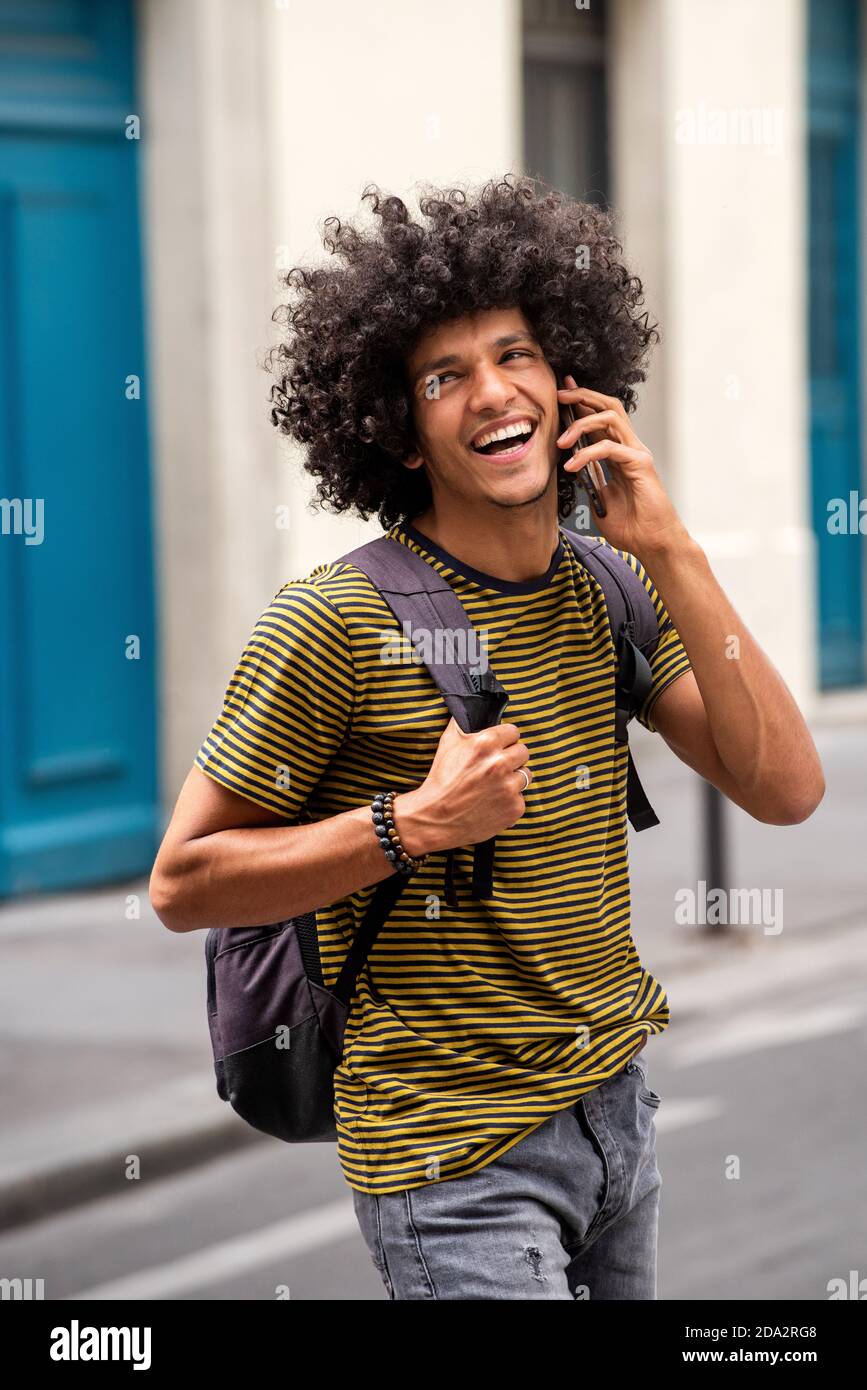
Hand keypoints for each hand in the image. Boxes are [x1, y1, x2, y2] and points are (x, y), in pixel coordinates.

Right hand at [393, 717, 531, 855]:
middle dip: (512, 757)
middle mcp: (500, 763)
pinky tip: (493, 803)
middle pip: (523, 751)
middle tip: (496, 767)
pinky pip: (521, 798)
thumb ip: (463, 723)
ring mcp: (509, 787)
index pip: (513, 732)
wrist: (435, 818)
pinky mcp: (514, 807)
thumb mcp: (447, 743)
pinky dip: (510, 801)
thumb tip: (472, 707)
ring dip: (513, 779)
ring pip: (526, 775)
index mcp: (485, 743)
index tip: (499, 747)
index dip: (505, 739)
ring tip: (494, 786)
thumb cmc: (440, 780)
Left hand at [556, 375, 688, 557]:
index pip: (600, 418)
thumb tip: (572, 468)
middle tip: (559, 396)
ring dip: (581, 423)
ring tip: (561, 441)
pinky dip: (587, 454)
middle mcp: (630, 447)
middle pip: (608, 406)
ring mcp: (636, 453)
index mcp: (619, 453)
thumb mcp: (600, 499)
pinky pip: (609, 447)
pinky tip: (573, 467)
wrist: (652, 543)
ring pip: (610, 418)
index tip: (561, 394)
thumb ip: (589, 481)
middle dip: (582, 396)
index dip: (582, 402)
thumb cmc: (631, 527)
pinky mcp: (640, 464)